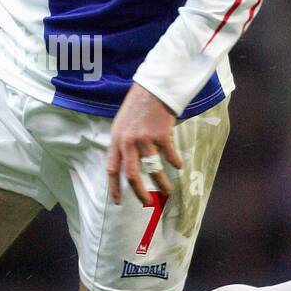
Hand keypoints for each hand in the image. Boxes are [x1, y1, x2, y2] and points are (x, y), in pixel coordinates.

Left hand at [106, 82, 181, 205]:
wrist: (153, 88)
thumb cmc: (137, 106)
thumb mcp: (122, 124)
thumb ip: (123, 144)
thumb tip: (126, 164)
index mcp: (116, 140)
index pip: (111, 169)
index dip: (114, 187)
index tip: (118, 202)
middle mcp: (128, 142)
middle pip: (132, 175)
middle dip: (140, 192)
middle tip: (147, 202)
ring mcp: (145, 139)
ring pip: (153, 169)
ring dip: (162, 183)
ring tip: (168, 191)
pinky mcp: (161, 135)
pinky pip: (170, 156)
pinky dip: (175, 163)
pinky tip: (179, 165)